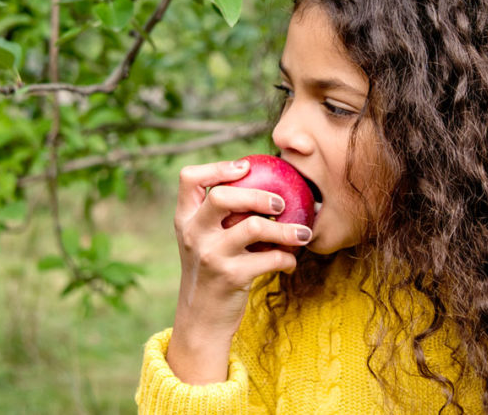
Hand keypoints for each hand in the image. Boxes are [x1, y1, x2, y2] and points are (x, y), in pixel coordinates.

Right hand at [167, 159, 311, 383]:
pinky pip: (271, 258)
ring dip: (285, 230)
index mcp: (184, 220)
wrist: (201, 320)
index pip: (189, 179)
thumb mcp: (201, 241)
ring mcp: (211, 255)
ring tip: (302, 234)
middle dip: (258, 195)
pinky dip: (287, 259)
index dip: (218, 167)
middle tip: (280, 204)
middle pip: (223, 196)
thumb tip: (264, 186)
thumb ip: (217, 216)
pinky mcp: (231, 277)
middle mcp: (194, 234)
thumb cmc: (210, 272)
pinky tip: (290, 262)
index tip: (246, 168)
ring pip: (254, 226)